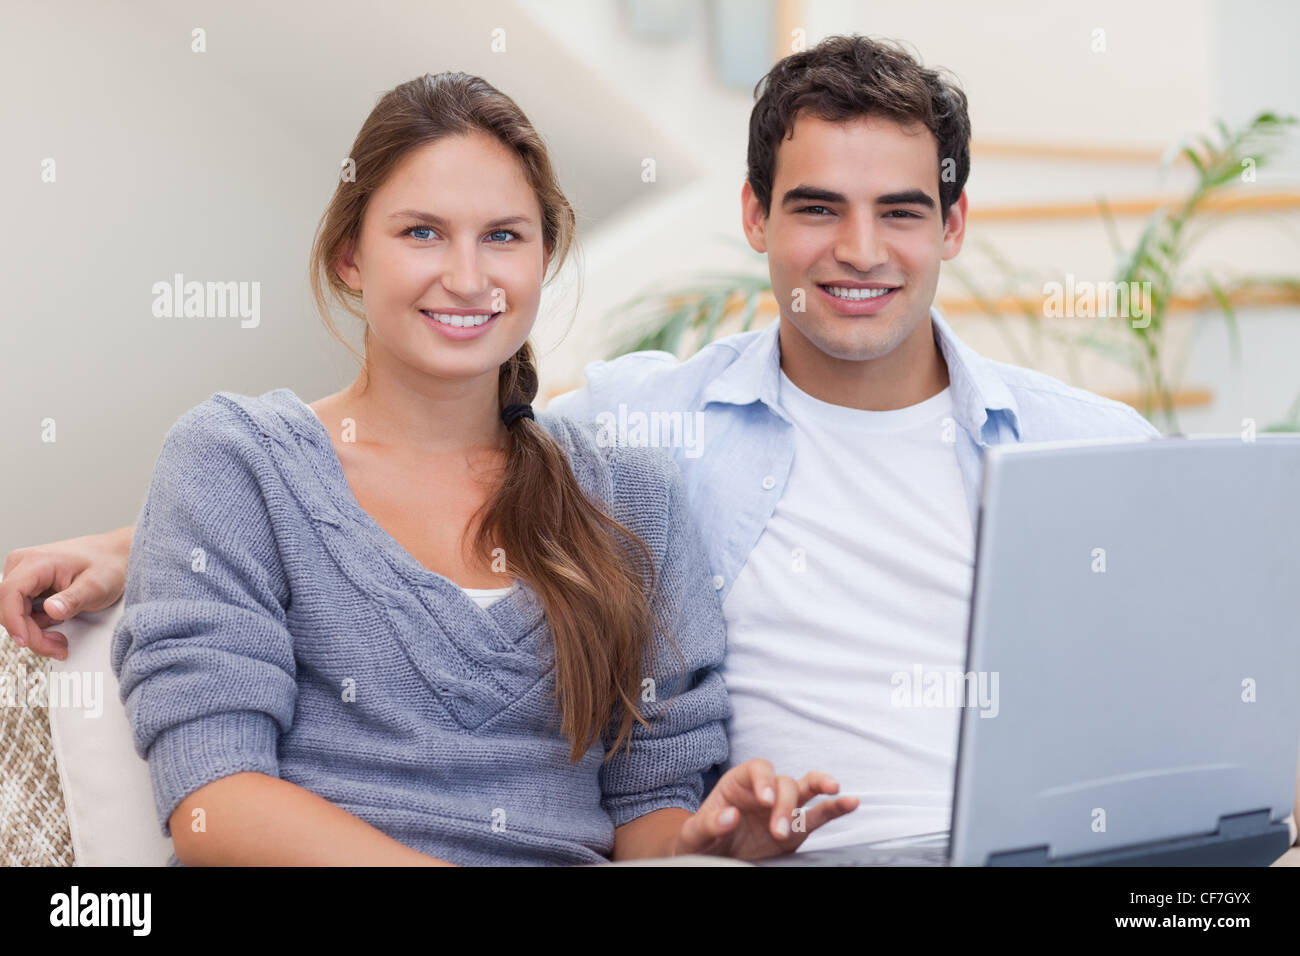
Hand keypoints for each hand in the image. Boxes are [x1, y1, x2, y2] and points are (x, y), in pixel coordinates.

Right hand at [0, 527, 131, 659]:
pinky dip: (36, 625)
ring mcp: (23, 576)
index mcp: (36, 562)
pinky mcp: (27, 586)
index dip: (14, 620)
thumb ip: (73, 599)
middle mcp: (23, 566)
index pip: (10, 593)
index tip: (26, 640)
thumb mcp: (97, 585)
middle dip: (30, 633)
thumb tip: (51, 610)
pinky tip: (56, 624)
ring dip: (33, 631)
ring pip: (13, 613)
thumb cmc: (107, 565)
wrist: (115, 556)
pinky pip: (21, 611)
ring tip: (60, 637)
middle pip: (9, 608)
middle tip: (57, 647)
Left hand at [671, 759, 858, 859]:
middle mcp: (765, 790)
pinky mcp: (797, 828)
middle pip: (784, 783)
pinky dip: (836, 808)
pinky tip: (852, 802)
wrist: (714, 856)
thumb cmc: (700, 839)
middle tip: (778, 831)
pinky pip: (820, 815)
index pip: (757, 769)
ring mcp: (783, 807)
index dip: (764, 780)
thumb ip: (710, 823)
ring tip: (834, 790)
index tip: (765, 800)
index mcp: (739, 783)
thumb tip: (730, 816)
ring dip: (820, 788)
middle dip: (784, 805)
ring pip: (806, 789)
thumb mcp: (694, 833)